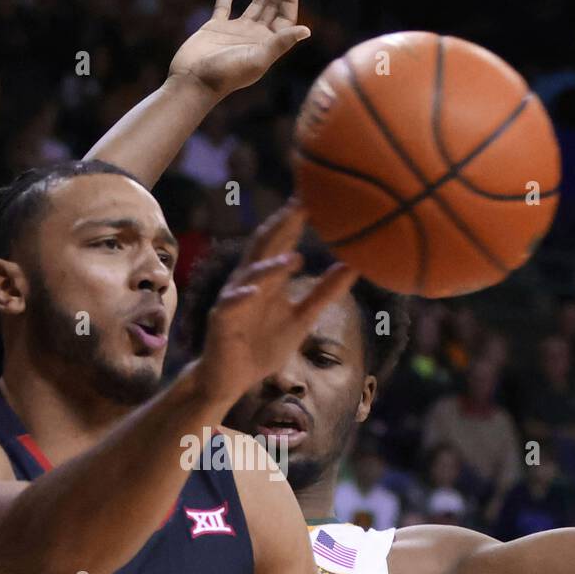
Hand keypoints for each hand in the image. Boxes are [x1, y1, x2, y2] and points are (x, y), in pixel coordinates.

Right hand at [168, 0, 309, 99]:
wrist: (193, 82)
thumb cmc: (226, 74)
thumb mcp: (257, 59)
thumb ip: (280, 43)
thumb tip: (307, 30)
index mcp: (267, 45)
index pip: (285, 17)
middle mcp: (254, 38)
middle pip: (273, 7)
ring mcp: (235, 33)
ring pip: (255, 5)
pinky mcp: (215, 29)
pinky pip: (223, 7)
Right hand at [194, 200, 355, 407]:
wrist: (230, 379)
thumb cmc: (263, 346)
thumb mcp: (302, 319)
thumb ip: (324, 293)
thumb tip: (353, 266)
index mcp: (268, 279)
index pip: (283, 241)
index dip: (297, 219)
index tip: (316, 194)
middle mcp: (249, 282)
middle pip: (264, 247)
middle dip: (281, 226)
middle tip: (302, 203)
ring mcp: (233, 300)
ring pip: (250, 276)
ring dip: (270, 266)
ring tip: (293, 257)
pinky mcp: (222, 322)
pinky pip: (230, 306)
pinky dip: (242, 297)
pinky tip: (255, 292)